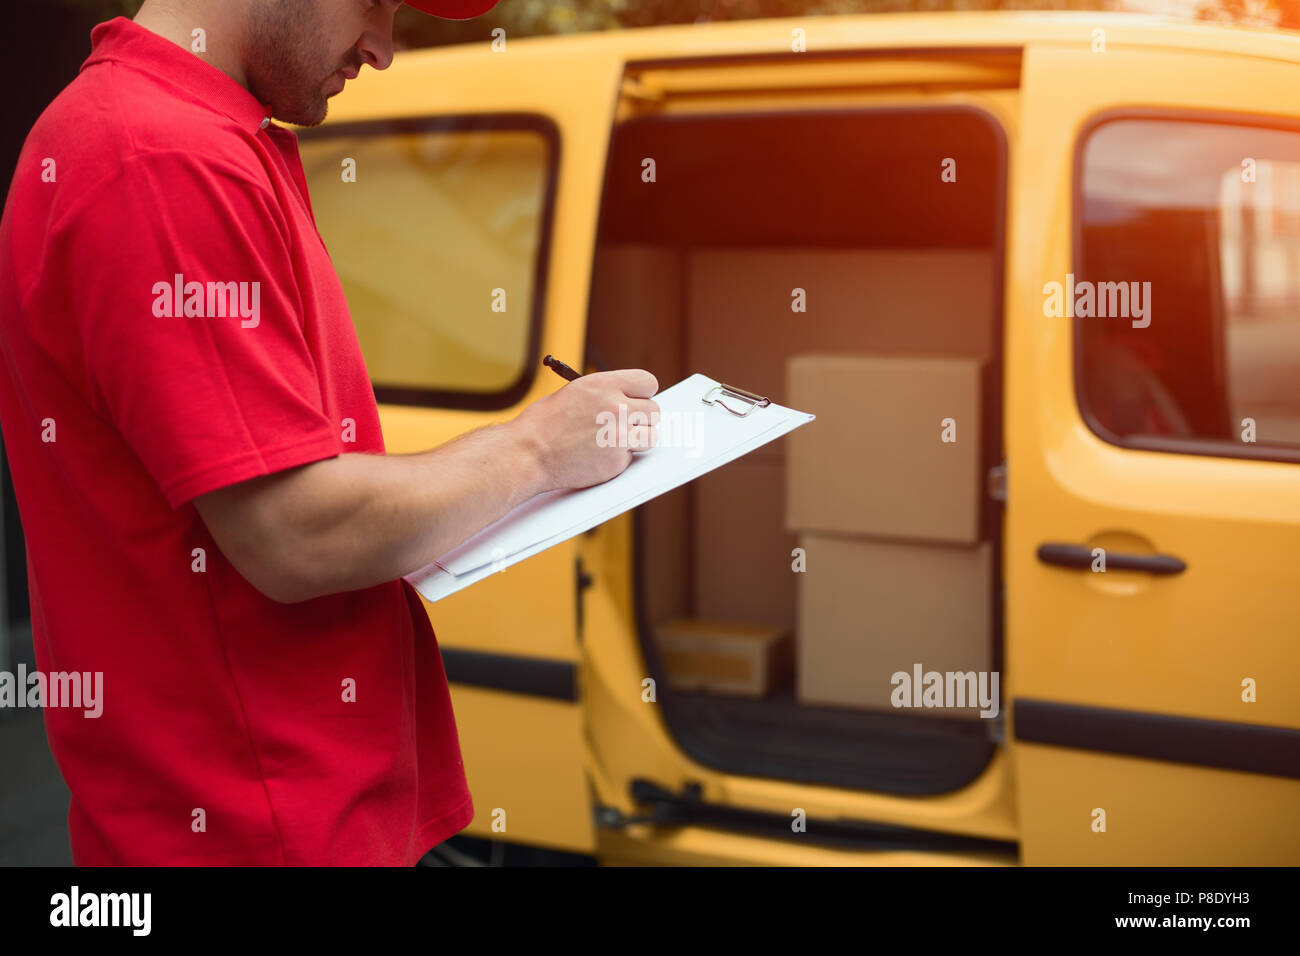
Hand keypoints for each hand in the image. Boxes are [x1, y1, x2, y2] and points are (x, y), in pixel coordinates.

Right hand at [511, 368, 659, 492]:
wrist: (529, 452)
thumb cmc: (546, 423)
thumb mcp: (577, 392)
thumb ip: (606, 393)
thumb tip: (631, 399)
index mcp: (605, 384)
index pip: (648, 383)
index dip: (642, 394)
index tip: (637, 401)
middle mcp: (616, 407)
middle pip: (654, 411)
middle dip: (641, 419)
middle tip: (624, 425)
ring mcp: (619, 434)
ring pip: (651, 436)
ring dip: (637, 440)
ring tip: (613, 441)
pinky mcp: (617, 460)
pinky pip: (633, 458)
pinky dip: (620, 459)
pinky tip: (598, 456)